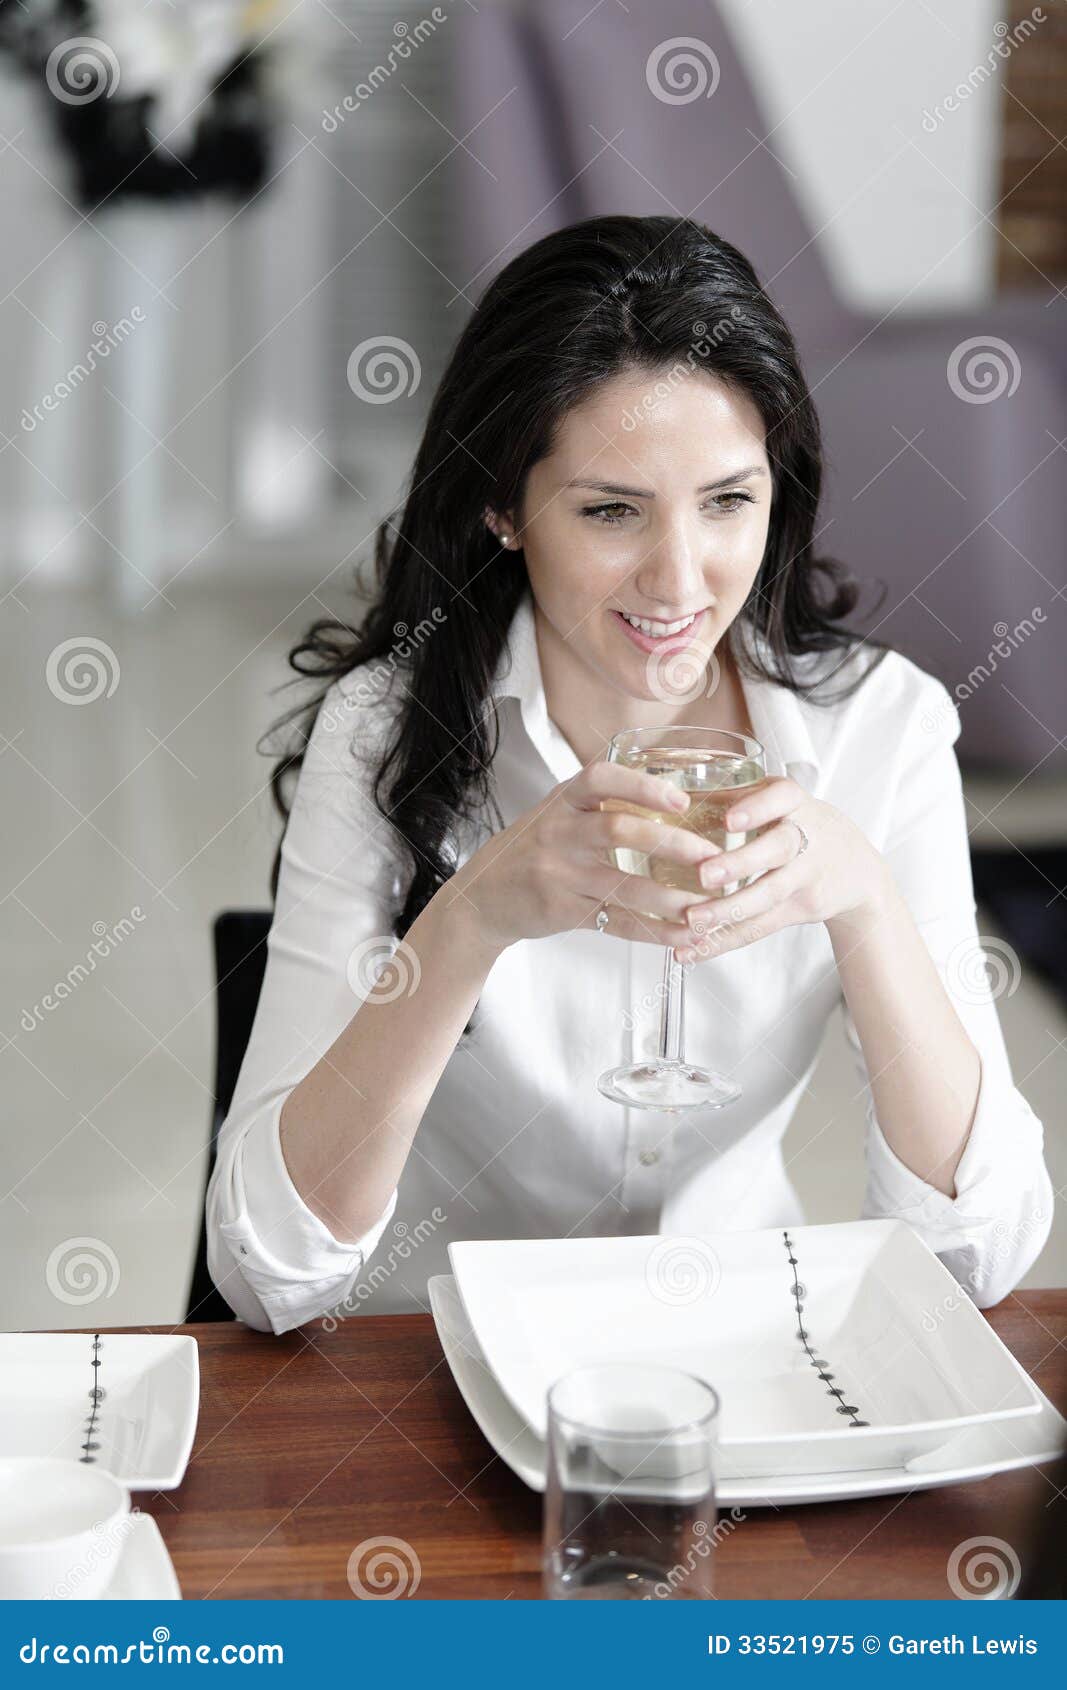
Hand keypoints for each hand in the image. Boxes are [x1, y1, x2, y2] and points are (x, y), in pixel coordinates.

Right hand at [446, 760, 720, 953]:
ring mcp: (559, 873)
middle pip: (619, 830)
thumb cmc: (535, 847)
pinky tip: (679, 936)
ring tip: (705, 907)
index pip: (600, 779)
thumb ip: (604, 802)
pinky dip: (651, 931)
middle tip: (710, 858)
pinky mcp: (562, 910)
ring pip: (622, 885)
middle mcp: (559, 832)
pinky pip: (614, 922)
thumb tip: (674, 794)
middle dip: (671, 844)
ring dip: (669, 898)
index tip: (681, 800)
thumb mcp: (559, 812)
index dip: (642, 786)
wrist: (484, 895)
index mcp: (563, 800)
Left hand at [675, 776, 890, 963]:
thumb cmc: (802, 826)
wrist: (858, 871)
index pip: (781, 799)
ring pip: (767, 894)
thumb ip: (736, 797)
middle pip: (776, 850)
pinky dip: (724, 940)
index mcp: (794, 803)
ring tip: (692, 921)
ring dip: (727, 911)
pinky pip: (760, 926)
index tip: (729, 820)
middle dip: (740, 863)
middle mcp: (806, 837)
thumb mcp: (781, 803)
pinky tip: (691, 949)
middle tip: (704, 875)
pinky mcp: (801, 908)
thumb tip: (671, 797)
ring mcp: (806, 876)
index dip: (757, 808)